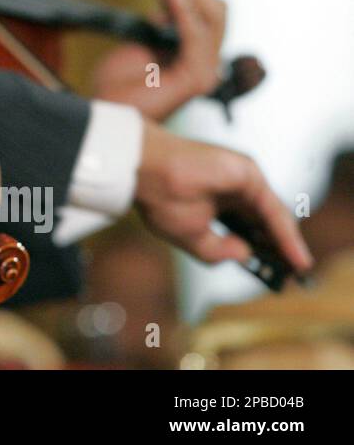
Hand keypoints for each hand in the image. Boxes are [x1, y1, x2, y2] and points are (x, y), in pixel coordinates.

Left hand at [92, 0, 227, 120]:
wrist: (104, 109)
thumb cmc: (116, 84)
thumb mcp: (139, 46)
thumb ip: (159, 29)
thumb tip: (168, 10)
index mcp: (195, 58)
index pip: (212, 18)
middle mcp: (206, 66)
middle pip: (220, 15)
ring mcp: (204, 73)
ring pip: (212, 21)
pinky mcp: (196, 79)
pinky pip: (196, 36)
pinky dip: (184, 11)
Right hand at [135, 119, 312, 273]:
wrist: (147, 171)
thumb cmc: (159, 198)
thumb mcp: (192, 238)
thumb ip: (219, 251)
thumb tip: (247, 254)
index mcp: (215, 204)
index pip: (246, 228)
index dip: (260, 249)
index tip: (273, 272)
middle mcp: (231, 191)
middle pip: (263, 222)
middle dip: (277, 247)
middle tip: (289, 273)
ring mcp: (241, 182)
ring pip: (272, 217)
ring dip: (286, 244)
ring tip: (296, 269)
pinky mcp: (249, 175)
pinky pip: (273, 210)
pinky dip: (286, 235)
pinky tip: (293, 256)